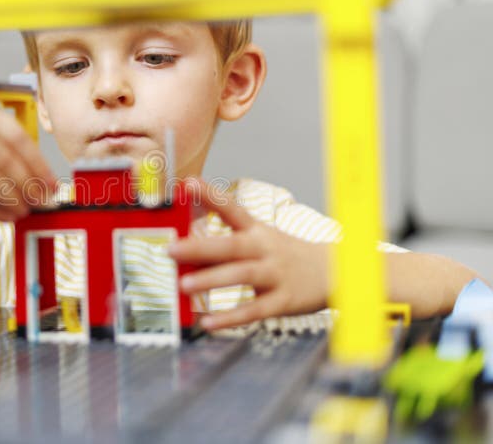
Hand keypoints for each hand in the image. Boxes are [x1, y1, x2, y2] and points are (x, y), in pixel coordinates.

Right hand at [0, 104, 56, 221]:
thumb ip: (19, 164)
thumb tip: (48, 187)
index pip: (17, 137)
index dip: (38, 163)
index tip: (52, 184)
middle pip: (5, 158)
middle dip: (28, 185)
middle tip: (41, 202)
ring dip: (12, 200)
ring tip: (23, 211)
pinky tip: (6, 216)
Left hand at [168, 177, 329, 330]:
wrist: (334, 272)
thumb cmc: (283, 255)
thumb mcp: (260, 238)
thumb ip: (224, 241)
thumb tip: (184, 246)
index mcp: (257, 231)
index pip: (233, 209)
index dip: (211, 196)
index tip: (189, 184)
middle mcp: (265, 249)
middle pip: (232, 245)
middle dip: (200, 247)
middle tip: (171, 249)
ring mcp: (276, 274)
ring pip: (242, 275)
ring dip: (212, 280)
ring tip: (183, 285)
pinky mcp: (283, 300)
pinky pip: (255, 310)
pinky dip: (231, 318)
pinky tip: (209, 322)